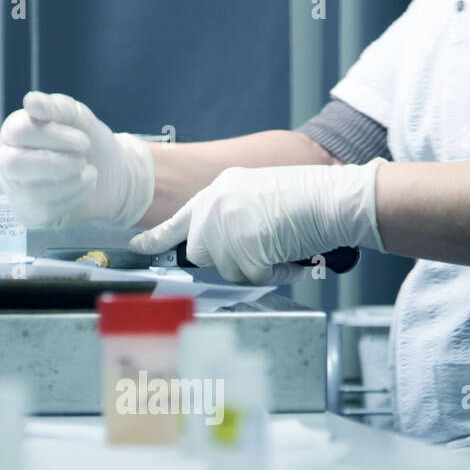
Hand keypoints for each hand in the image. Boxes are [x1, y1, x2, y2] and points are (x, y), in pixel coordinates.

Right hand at [0, 92, 154, 228]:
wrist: (111, 173)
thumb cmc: (87, 140)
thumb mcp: (76, 116)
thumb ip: (55, 108)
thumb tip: (30, 102)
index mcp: (14, 132)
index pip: (20, 132)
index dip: (54, 136)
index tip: (84, 140)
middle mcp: (8, 161)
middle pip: (16, 164)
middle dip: (56, 163)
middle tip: (83, 160)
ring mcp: (16, 190)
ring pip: (31, 191)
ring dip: (70, 181)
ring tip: (90, 172)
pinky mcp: (30, 215)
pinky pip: (45, 211)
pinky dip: (73, 198)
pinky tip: (85, 187)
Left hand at [129, 160, 384, 283]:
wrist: (333, 196)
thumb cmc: (309, 198)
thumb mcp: (259, 197)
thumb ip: (233, 217)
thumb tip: (220, 250)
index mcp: (219, 191)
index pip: (179, 219)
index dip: (156, 237)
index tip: (137, 247)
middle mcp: (216, 206)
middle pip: (201, 254)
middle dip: (227, 261)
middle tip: (260, 251)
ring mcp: (227, 226)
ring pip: (228, 271)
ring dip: (257, 269)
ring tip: (283, 248)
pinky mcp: (243, 246)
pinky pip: (253, 278)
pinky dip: (276, 274)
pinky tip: (291, 256)